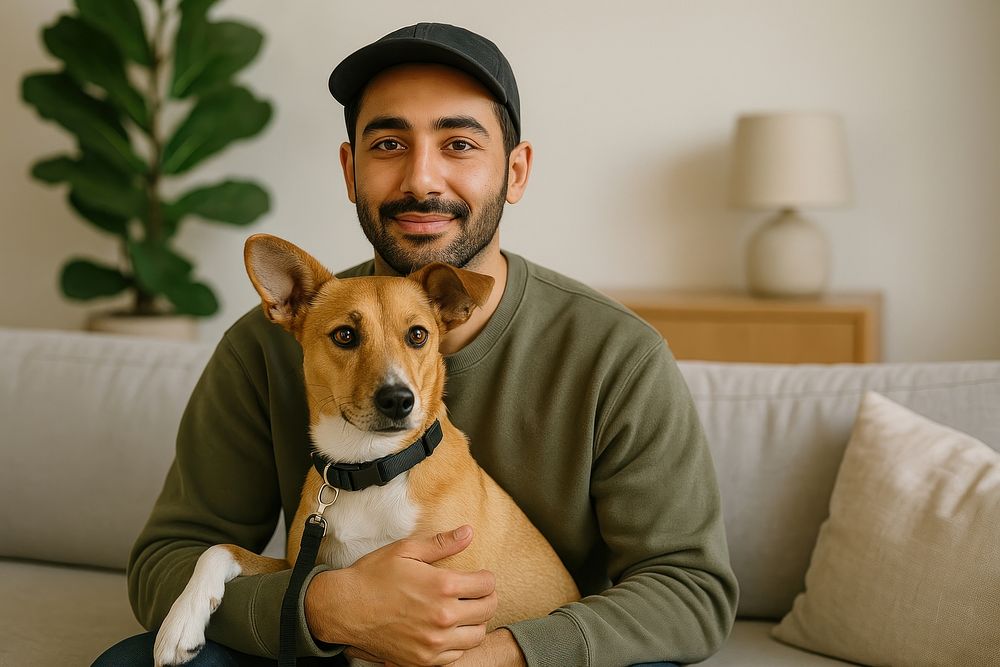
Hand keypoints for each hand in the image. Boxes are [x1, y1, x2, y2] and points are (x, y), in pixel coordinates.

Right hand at [305, 525, 497, 665]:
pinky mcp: (424, 660)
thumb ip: (442, 543)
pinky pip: (457, 655)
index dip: (486, 577)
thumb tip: (468, 532)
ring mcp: (434, 642)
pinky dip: (458, 643)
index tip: (478, 576)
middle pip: (487, 609)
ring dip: (476, 622)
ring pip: (477, 635)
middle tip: (475, 593)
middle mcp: (443, 617)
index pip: (486, 584)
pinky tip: (447, 630)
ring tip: (464, 612)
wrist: (344, 609)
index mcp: (442, 586)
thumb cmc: (373, 576)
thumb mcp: (406, 551)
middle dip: (486, 598)